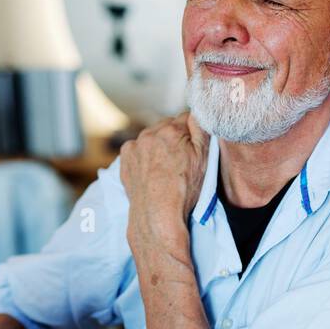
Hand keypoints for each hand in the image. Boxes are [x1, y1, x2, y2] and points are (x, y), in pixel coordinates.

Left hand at [120, 111, 209, 234]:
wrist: (157, 215)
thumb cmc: (182, 191)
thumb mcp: (203, 159)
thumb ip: (202, 130)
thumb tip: (199, 113)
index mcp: (171, 130)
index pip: (186, 118)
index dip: (191, 133)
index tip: (192, 147)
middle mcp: (150, 133)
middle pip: (167, 126)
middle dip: (174, 138)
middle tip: (179, 160)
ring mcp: (135, 145)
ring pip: (152, 137)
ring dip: (158, 146)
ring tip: (164, 168)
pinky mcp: (125, 157)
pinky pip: (137, 148)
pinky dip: (143, 155)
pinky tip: (151, 170)